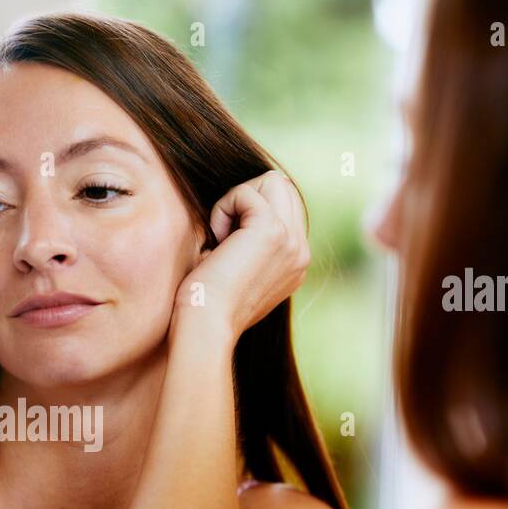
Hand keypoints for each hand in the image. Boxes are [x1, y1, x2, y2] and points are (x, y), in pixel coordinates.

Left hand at [173, 171, 309, 341]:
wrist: (206, 327)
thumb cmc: (207, 305)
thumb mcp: (238, 273)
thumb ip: (251, 247)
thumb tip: (240, 217)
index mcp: (295, 261)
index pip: (285, 206)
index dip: (250, 211)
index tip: (227, 246)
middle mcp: (300, 251)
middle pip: (282, 187)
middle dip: (246, 199)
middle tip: (223, 236)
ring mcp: (291, 241)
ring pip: (272, 181)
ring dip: (238, 199)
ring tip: (221, 235)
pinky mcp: (272, 231)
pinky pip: (246, 192)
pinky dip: (223, 208)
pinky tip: (216, 240)